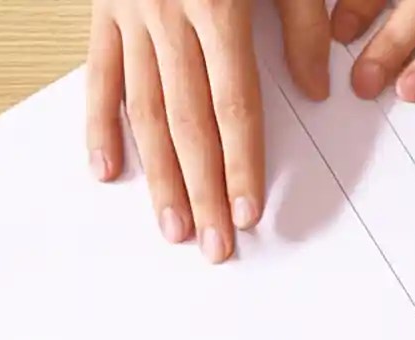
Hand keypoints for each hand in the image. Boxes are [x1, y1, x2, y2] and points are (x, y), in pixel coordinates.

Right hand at [86, 0, 330, 261]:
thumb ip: (303, 23)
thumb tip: (316, 88)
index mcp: (219, 4)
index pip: (234, 104)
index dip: (242, 163)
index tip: (247, 211)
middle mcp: (169, 14)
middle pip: (188, 122)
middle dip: (202, 191)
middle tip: (213, 242)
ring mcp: (131, 15)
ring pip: (143, 111)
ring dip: (159, 176)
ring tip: (172, 225)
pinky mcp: (102, 10)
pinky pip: (98, 77)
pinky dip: (100, 126)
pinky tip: (108, 170)